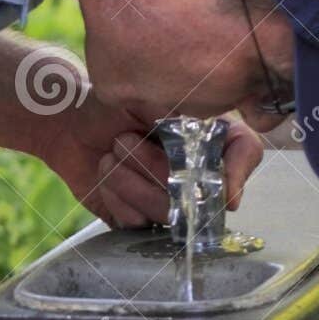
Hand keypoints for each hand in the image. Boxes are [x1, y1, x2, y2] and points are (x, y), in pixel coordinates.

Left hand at [38, 92, 264, 229]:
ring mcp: (168, 203)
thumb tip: (226, 191)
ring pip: (164, 211)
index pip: (245, 152)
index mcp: (211, 137)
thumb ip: (190, 122)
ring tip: (111, 152)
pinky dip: (115, 195)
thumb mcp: (155, 97)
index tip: (216, 179)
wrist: (72, 122)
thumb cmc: (118, 105)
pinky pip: (135, 222)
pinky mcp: (139, 221)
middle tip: (124, 140)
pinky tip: (105, 172)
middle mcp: (197, 175)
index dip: (236, 168)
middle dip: (153, 165)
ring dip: (129, 179)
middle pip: (196, 192)